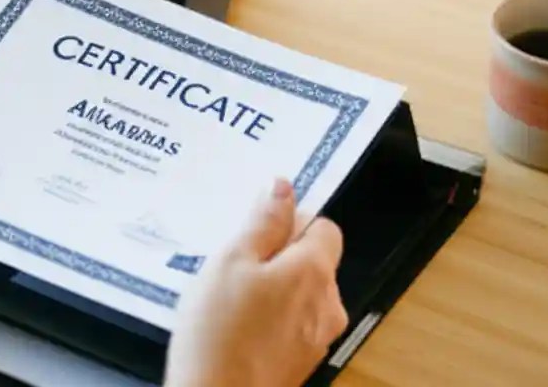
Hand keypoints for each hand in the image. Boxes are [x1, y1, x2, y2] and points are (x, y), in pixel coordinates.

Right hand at [165, 179, 347, 386]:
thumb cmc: (219, 332)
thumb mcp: (231, 262)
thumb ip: (263, 223)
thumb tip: (283, 188)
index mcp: (314, 271)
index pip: (324, 227)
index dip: (292, 222)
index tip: (257, 230)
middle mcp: (328, 303)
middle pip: (314, 261)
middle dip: (278, 256)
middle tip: (235, 265)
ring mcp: (318, 336)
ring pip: (302, 293)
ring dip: (273, 288)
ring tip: (230, 299)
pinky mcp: (302, 361)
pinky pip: (293, 323)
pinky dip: (270, 318)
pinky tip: (237, 326)